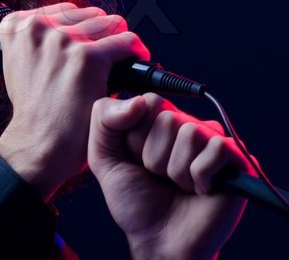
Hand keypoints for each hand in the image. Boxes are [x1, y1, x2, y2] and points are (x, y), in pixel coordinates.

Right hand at [0, 3, 148, 200]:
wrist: (39, 144)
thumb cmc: (35, 111)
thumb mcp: (22, 63)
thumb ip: (39, 40)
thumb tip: (72, 23)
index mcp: (17, 26)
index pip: (66, 11)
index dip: (82, 30)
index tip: (89, 45)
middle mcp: (38, 28)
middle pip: (89, 15)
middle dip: (100, 36)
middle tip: (106, 59)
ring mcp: (62, 41)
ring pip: (110, 25)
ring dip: (117, 45)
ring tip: (119, 64)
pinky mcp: (88, 57)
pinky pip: (127, 42)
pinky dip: (136, 53)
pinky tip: (136, 65)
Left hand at [89, 93, 253, 259]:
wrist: (159, 240)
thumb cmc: (134, 200)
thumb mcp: (103, 158)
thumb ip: (104, 120)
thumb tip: (138, 100)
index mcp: (158, 120)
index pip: (149, 101)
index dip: (136, 136)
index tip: (135, 159)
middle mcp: (187, 125)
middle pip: (168, 118)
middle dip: (153, 156)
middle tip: (158, 176)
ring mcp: (212, 141)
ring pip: (190, 133)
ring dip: (175, 170)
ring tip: (177, 184)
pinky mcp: (236, 160)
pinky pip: (215, 149)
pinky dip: (199, 176)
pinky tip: (199, 190)